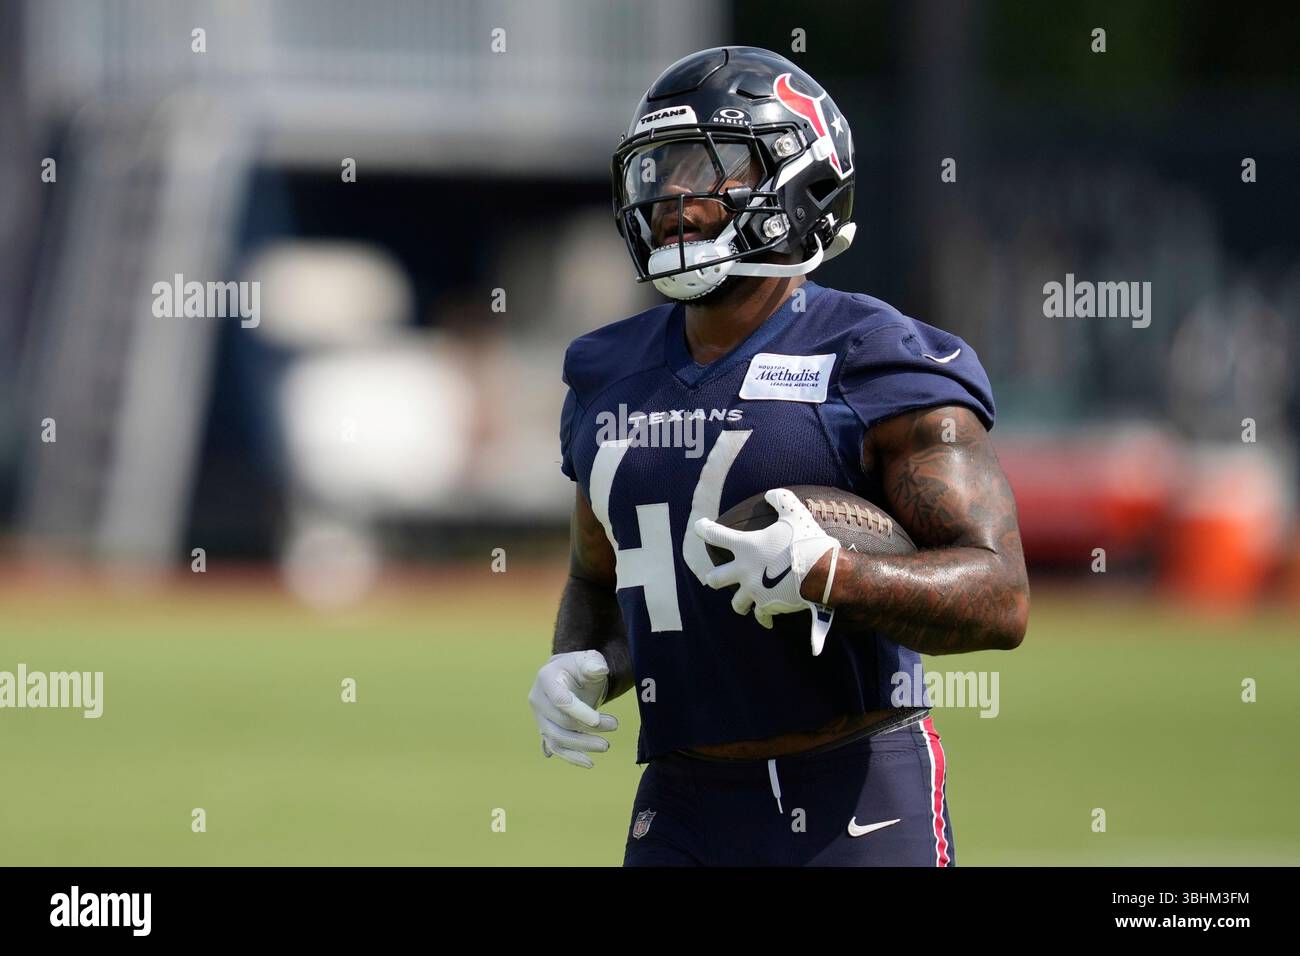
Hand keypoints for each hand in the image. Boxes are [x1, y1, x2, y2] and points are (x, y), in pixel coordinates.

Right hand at [528, 650, 618, 767]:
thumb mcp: (589, 660)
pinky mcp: (545, 730)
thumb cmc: (581, 667)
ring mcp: (539, 717)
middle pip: (560, 722)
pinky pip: (556, 747)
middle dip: (588, 728)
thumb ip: (594, 664)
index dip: (579, 712)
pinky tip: (589, 763)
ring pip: (556, 738)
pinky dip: (571, 757)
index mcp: (546, 678)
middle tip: (615, 725)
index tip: (598, 721)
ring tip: (606, 746)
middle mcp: (537, 699)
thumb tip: (600, 669)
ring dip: (581, 746)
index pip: (561, 700)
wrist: (570, 676)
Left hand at [694, 488, 840, 653]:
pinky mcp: (768, 606)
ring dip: (739, 603)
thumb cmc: (806, 540)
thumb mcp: (795, 513)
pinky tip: (766, 620)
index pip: (716, 535)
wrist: (822, 572)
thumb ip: (781, 500)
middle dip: (713, 578)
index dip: (704, 529)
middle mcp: (744, 571)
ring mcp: (754, 591)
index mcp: (746, 546)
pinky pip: (760, 616)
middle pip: (715, 579)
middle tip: (714, 578)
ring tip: (743, 603)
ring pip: (736, 604)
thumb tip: (772, 494)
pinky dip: (764, 618)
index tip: (699, 526)